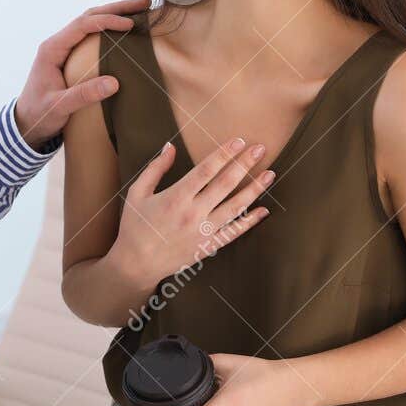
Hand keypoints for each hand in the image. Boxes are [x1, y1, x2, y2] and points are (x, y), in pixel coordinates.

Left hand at [12, 0, 151, 147]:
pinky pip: (92, 35)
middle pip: (89, 16)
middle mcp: (58, 43)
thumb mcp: (60, 107)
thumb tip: (115, 83)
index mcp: (52, 49)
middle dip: (117, 8)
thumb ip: (84, 95)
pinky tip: (126, 28)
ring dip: (115, 14)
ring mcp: (64, 48)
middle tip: (144, 3)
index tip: (129, 24)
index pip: (82, 25)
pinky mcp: (71, 56)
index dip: (107, 20)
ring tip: (141, 10)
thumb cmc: (39, 114)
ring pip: (92, 22)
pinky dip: (110, 28)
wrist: (26, 123)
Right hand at [111, 137, 273, 285]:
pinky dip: (250, 221)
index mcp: (176, 197)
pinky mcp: (208, 246)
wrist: (136, 264)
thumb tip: (170, 146)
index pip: (206, 170)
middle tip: (261, 149)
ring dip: (254, 189)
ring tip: (271, 174)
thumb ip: (155, 169)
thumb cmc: (135, 226)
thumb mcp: (137, 193)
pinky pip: (234, 232)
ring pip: (235, 207)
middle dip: (245, 164)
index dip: (224, 154)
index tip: (239, 141)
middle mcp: (193, 213)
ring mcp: (203, 231)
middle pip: (225, 184)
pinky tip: (264, 210)